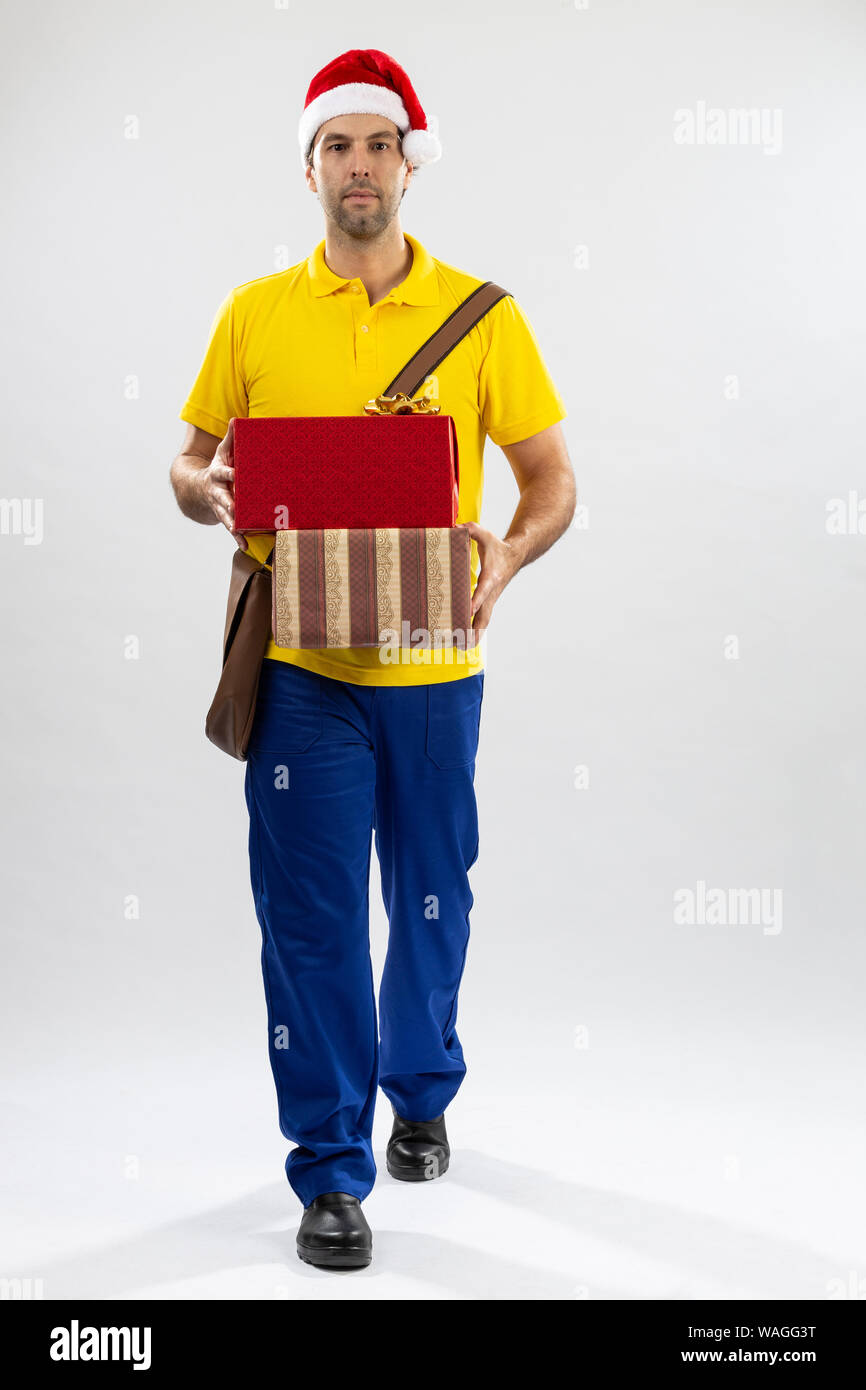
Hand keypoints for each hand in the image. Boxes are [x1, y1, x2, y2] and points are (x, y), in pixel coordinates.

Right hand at [199, 418, 246, 549]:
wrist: (197, 489)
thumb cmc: (218, 468)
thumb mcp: (222, 452)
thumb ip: (230, 439)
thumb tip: (236, 420)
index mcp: (218, 474)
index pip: (223, 472)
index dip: (229, 473)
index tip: (235, 473)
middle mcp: (217, 491)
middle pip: (222, 497)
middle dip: (228, 502)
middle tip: (234, 507)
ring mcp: (220, 506)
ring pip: (225, 515)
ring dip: (231, 523)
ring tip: (237, 530)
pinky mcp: (224, 517)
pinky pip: (231, 528)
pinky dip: (237, 537)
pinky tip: (244, 544)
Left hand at [462, 520, 523, 647]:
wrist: (515, 556)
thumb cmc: (497, 547)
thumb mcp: (485, 534)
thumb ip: (471, 529)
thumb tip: (455, 527)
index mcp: (491, 576)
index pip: (483, 590)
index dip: (476, 600)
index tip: (468, 609)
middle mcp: (492, 591)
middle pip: (484, 613)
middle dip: (474, 628)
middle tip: (465, 640)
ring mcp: (491, 599)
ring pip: (483, 620)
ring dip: (475, 635)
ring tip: (463, 648)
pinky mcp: (489, 602)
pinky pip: (482, 619)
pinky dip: (475, 631)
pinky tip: (466, 642)